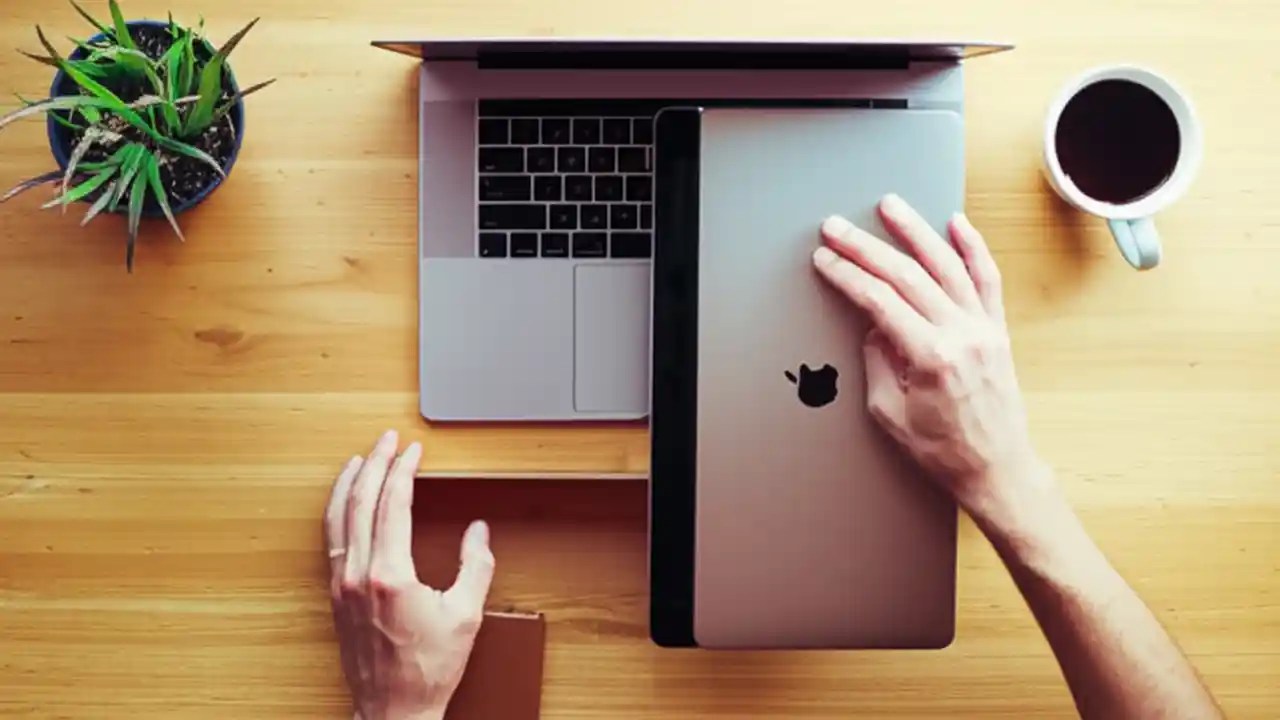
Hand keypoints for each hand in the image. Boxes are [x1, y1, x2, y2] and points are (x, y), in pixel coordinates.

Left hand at [325, 431, 495, 719]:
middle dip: (374, 464)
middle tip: (387, 442)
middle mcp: (358, 576)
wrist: (393, 711)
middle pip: (361, 502)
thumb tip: (478, 533)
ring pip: (337, 519)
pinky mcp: (335, 596)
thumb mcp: (466, 616)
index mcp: (390, 575)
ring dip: (349, 483)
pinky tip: (345, 503)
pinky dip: (337, 512)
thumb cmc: (428, 671)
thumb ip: (476, 567)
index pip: (392, 504)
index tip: (412, 452)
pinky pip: (331, 541)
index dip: (403, 471)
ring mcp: (341, 586)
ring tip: (359, 460)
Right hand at [812, 195, 1049, 522]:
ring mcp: (983, 329)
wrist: (996, 468)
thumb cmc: (943, 450)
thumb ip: (878, 360)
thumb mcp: (890, 413)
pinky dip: (972, 247)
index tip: (825, 260)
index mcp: (931, 357)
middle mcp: (961, 335)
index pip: (879, 301)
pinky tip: (956, 223)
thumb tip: (874, 324)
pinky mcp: (996, 330)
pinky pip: (986, 278)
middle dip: (865, 247)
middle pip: (906, 275)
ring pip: (946, 265)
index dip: (847, 276)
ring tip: (891, 206)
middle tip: (837, 228)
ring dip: (915, 231)